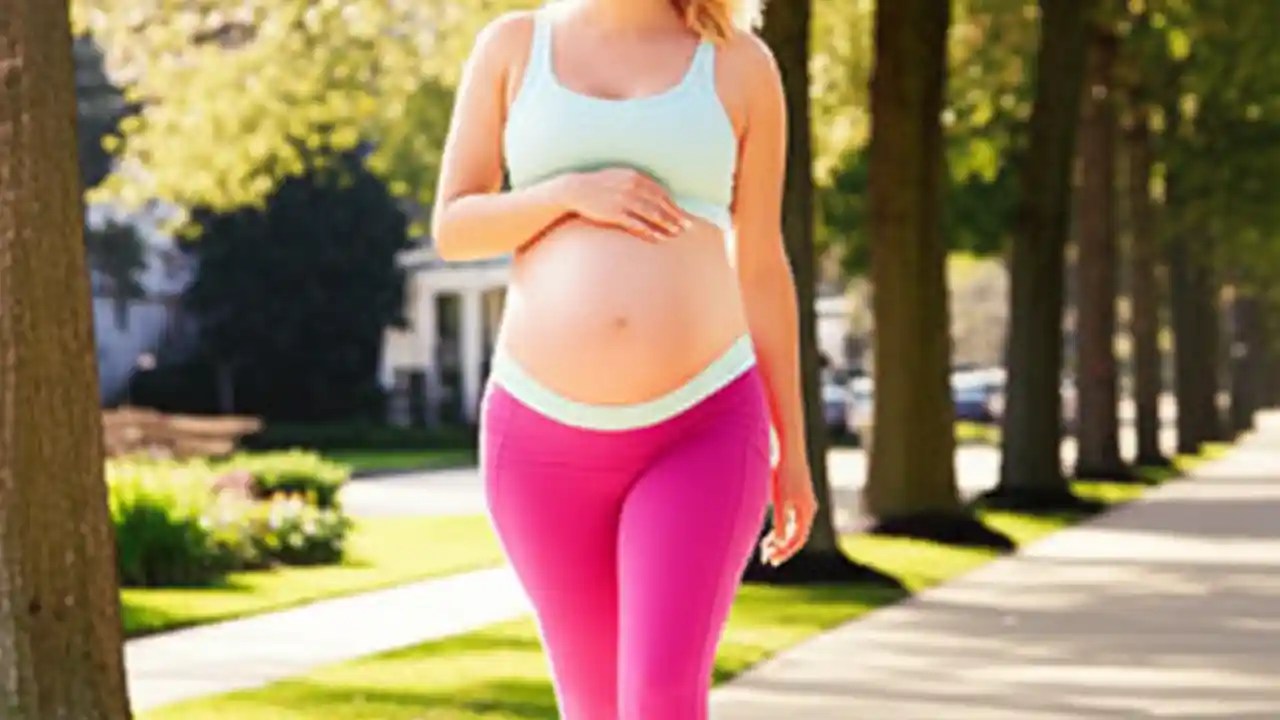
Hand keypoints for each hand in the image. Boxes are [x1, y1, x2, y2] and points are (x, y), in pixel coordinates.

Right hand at [557, 168, 690, 241]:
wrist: (574, 189)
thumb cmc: (597, 185)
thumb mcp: (619, 177)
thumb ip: (636, 182)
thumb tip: (652, 193)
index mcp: (635, 176)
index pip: (660, 192)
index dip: (673, 204)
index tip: (683, 214)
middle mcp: (632, 186)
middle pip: (660, 203)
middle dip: (675, 216)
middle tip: (687, 227)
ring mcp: (624, 200)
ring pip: (652, 214)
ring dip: (666, 225)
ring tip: (676, 234)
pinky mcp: (615, 213)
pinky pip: (636, 224)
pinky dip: (649, 231)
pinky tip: (658, 238)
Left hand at [759, 453, 817, 566]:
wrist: (786, 448)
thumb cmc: (783, 472)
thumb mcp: (780, 499)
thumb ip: (781, 521)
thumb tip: (781, 542)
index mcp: (806, 511)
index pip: (798, 539)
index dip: (785, 551)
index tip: (772, 559)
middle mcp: (807, 508)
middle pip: (796, 535)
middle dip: (782, 548)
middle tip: (766, 557)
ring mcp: (802, 502)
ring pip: (793, 527)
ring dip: (780, 538)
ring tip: (765, 546)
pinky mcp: (795, 494)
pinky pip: (790, 518)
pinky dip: (781, 527)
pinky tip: (770, 530)